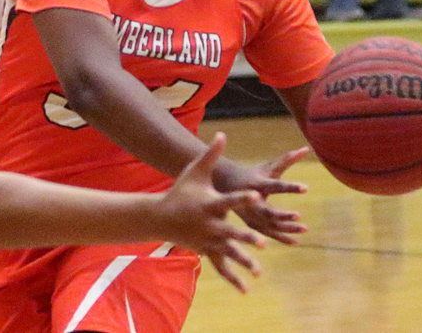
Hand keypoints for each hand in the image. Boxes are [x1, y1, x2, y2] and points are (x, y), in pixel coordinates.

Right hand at [160, 134, 263, 292]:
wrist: (161, 217)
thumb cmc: (181, 190)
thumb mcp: (194, 172)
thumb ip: (211, 155)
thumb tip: (223, 134)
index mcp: (209, 203)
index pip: (229, 200)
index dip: (243, 198)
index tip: (258, 196)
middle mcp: (209, 223)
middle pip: (229, 230)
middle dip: (244, 237)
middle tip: (260, 241)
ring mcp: (208, 239)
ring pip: (228, 251)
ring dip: (242, 260)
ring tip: (258, 269)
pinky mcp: (207, 250)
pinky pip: (221, 266)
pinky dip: (232, 278)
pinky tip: (246, 289)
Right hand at [213, 146, 309, 244]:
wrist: (226, 186)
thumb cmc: (252, 174)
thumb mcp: (267, 166)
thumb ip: (286, 159)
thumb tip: (306, 149)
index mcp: (256, 184)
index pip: (274, 185)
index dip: (289, 186)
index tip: (305, 187)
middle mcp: (252, 201)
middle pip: (268, 211)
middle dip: (282, 215)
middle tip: (298, 215)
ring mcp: (250, 215)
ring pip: (269, 226)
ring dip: (287, 229)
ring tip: (305, 228)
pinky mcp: (251, 224)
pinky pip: (268, 234)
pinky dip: (282, 238)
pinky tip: (297, 242)